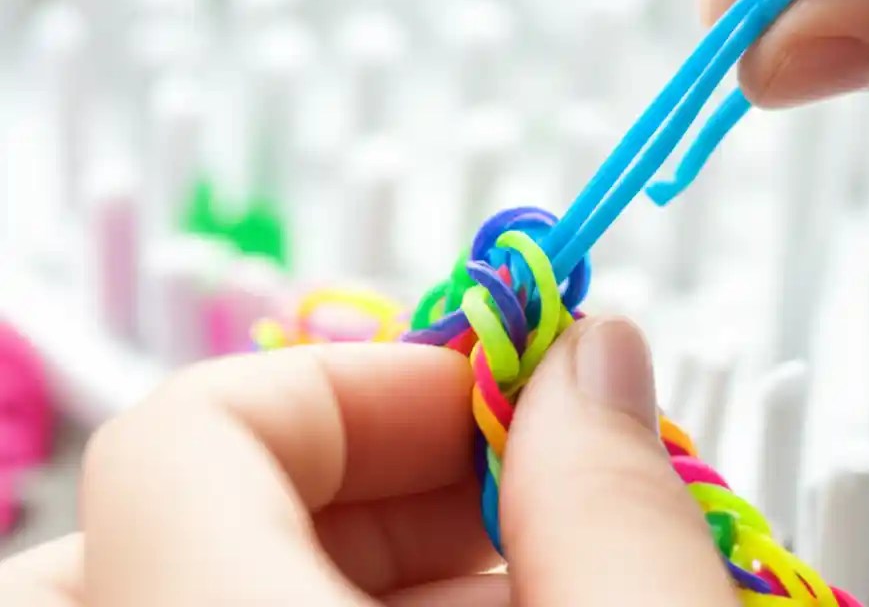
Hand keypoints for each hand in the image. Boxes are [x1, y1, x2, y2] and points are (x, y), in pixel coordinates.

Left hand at [0, 318, 736, 605]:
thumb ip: (610, 504)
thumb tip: (593, 362)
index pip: (192, 432)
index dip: (364, 382)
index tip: (504, 394)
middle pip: (181, 510)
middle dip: (380, 478)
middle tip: (529, 500)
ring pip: (211, 586)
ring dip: (375, 560)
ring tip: (537, 591)